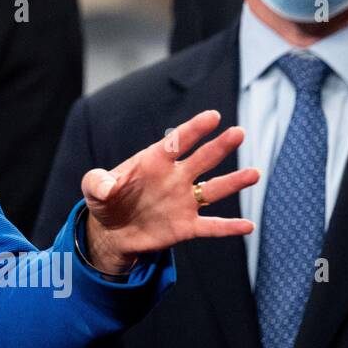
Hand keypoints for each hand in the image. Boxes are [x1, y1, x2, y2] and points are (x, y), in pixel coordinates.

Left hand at [80, 109, 256, 274]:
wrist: (111, 231)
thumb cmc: (105, 200)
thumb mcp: (93, 187)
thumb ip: (97, 182)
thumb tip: (108, 187)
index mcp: (154, 162)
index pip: (177, 142)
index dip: (194, 129)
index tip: (213, 116)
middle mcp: (175, 178)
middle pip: (202, 159)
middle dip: (219, 146)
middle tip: (239, 133)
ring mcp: (183, 202)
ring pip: (214, 189)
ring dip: (234, 182)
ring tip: (254, 174)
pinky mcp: (186, 226)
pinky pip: (211, 226)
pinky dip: (228, 227)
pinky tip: (248, 226)